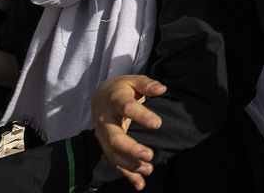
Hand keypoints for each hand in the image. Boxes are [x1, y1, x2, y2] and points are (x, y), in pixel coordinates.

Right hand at [92, 75, 166, 190]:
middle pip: (114, 138)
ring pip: (112, 153)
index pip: (127, 107)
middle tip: (149, 155)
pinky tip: (140, 184)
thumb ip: (148, 84)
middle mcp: (106, 121)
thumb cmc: (123, 89)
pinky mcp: (107, 147)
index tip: (158, 123)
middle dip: (130, 149)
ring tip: (148, 169)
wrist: (101, 96)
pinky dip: (127, 174)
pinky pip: (115, 162)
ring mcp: (104, 136)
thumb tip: (162, 88)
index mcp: (114, 100)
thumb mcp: (134, 80)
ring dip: (129, 164)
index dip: (141, 115)